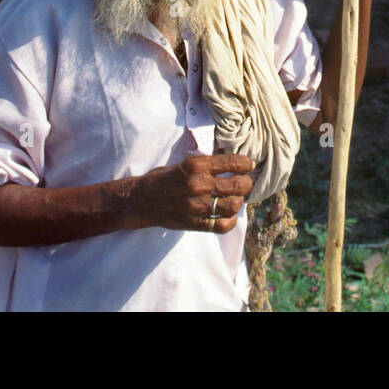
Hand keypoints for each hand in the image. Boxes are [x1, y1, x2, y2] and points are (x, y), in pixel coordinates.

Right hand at [129, 153, 254, 232]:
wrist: (140, 200)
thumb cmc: (162, 178)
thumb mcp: (183, 163)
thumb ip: (205, 165)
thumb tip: (230, 164)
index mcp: (195, 166)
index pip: (231, 163)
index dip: (245, 164)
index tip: (248, 165)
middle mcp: (198, 185)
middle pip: (238, 185)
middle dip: (246, 183)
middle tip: (245, 182)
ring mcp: (197, 206)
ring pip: (233, 205)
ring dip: (239, 201)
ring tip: (236, 198)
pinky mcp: (194, 223)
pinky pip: (222, 225)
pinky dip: (230, 221)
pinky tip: (228, 215)